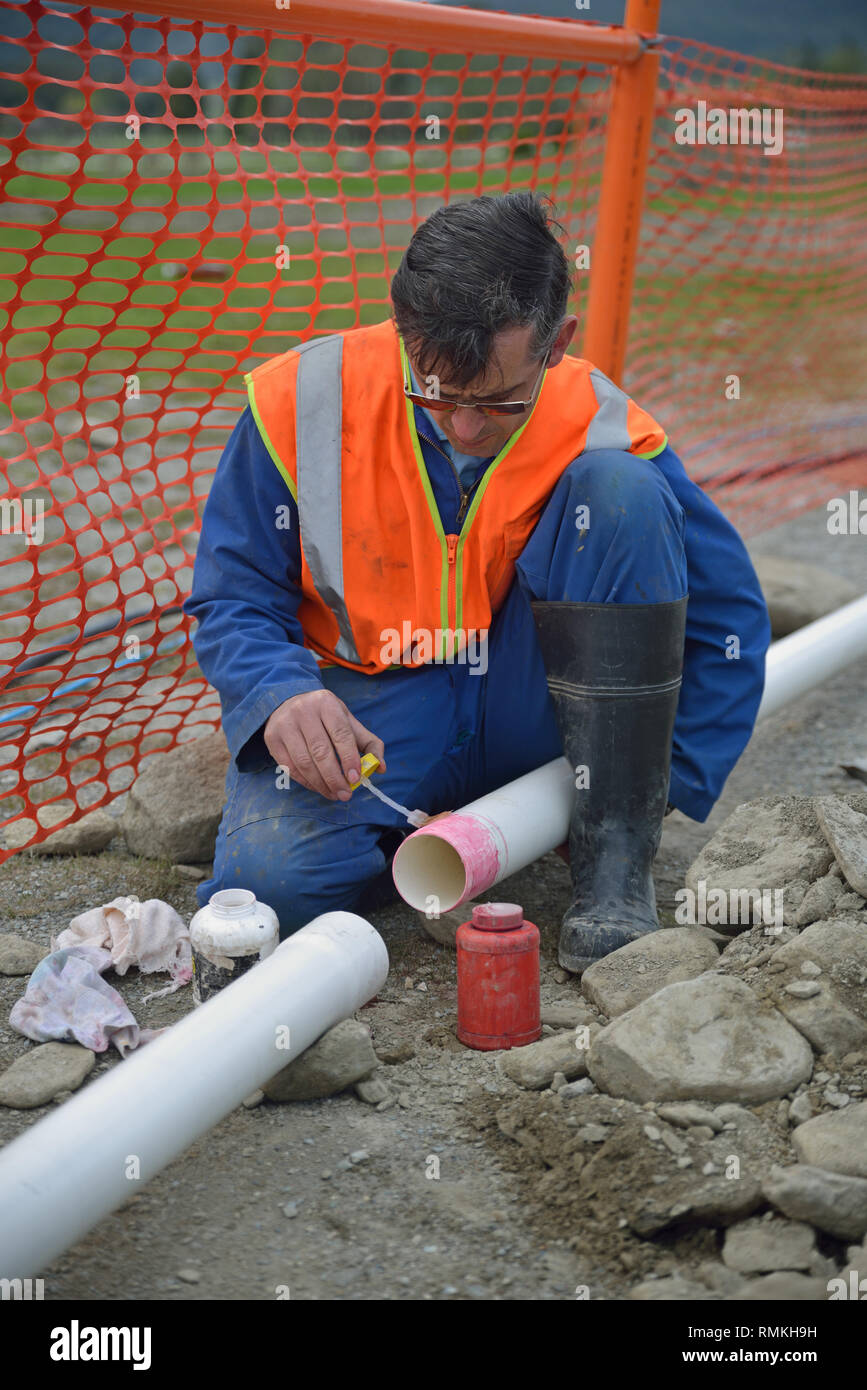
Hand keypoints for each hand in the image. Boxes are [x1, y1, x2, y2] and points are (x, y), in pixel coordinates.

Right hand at [264, 689, 385, 800]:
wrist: (287, 701)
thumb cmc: (324, 716)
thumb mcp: (347, 721)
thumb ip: (368, 743)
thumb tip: (380, 767)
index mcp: (327, 704)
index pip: (340, 733)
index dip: (349, 758)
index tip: (356, 778)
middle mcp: (303, 711)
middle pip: (320, 751)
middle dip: (335, 778)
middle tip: (346, 794)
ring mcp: (285, 724)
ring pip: (303, 762)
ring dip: (320, 784)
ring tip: (334, 794)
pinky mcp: (272, 738)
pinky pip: (289, 767)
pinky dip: (306, 782)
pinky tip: (318, 787)